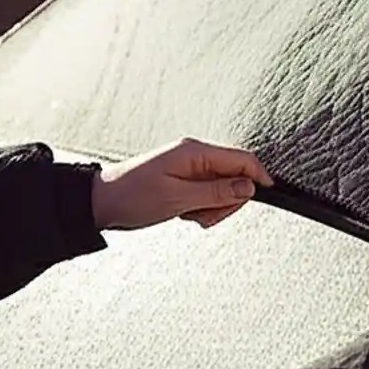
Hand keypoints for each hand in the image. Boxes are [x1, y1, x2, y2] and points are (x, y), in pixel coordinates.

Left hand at [91, 138, 273, 229]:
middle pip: (236, 176)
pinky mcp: (186, 181)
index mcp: (194, 153)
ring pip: (224, 189)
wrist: (100, 203)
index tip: (268, 193)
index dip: (258, 176)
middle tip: (207, 215)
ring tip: (190, 215)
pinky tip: (185, 213)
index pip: (242, 159)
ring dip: (215, 207)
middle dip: (229, 200)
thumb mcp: (178, 198)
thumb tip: (248, 188)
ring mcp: (191, 169)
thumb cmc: (131, 196)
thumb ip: (217, 193)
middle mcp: (195, 157)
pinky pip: (209, 195)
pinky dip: (204, 208)